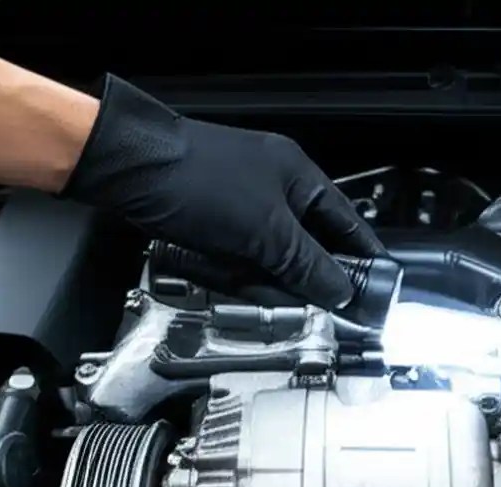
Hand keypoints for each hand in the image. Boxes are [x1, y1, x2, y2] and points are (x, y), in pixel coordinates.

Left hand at [62, 75, 383, 308]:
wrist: (128, 169)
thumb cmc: (196, 179)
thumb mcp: (266, 232)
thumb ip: (309, 265)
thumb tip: (341, 291)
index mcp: (299, 176)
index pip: (347, 224)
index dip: (362, 260)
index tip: (372, 291)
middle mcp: (274, 187)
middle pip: (307, 247)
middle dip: (301, 277)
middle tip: (306, 303)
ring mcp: (241, 203)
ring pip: (269, 257)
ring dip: (263, 278)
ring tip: (251, 288)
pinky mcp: (211, 220)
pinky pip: (237, 257)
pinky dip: (234, 273)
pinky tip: (223, 278)